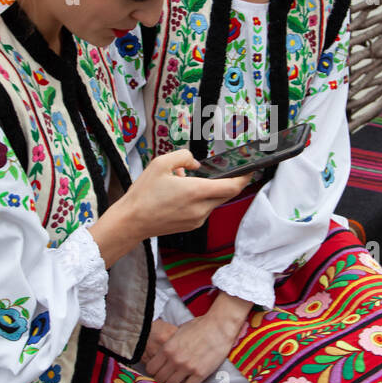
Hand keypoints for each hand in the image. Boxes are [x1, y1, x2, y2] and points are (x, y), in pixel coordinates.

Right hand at [122, 151, 250, 241]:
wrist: (132, 221)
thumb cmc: (143, 195)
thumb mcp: (160, 164)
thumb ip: (183, 156)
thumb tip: (195, 163)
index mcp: (196, 192)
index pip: (233, 186)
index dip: (245, 177)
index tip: (250, 170)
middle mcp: (200, 208)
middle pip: (226, 194)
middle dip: (227, 182)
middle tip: (224, 171)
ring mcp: (197, 219)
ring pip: (214, 201)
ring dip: (209, 190)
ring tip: (187, 182)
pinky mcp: (192, 225)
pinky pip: (204, 209)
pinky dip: (200, 199)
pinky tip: (183, 194)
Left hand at [141, 310, 246, 382]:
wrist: (219, 327)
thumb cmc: (201, 326)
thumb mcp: (179, 331)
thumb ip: (170, 344)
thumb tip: (164, 352)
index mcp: (167, 348)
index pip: (150, 368)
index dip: (154, 371)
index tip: (159, 371)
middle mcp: (174, 359)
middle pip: (159, 379)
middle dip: (162, 380)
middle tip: (168, 378)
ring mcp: (187, 367)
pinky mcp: (200, 374)